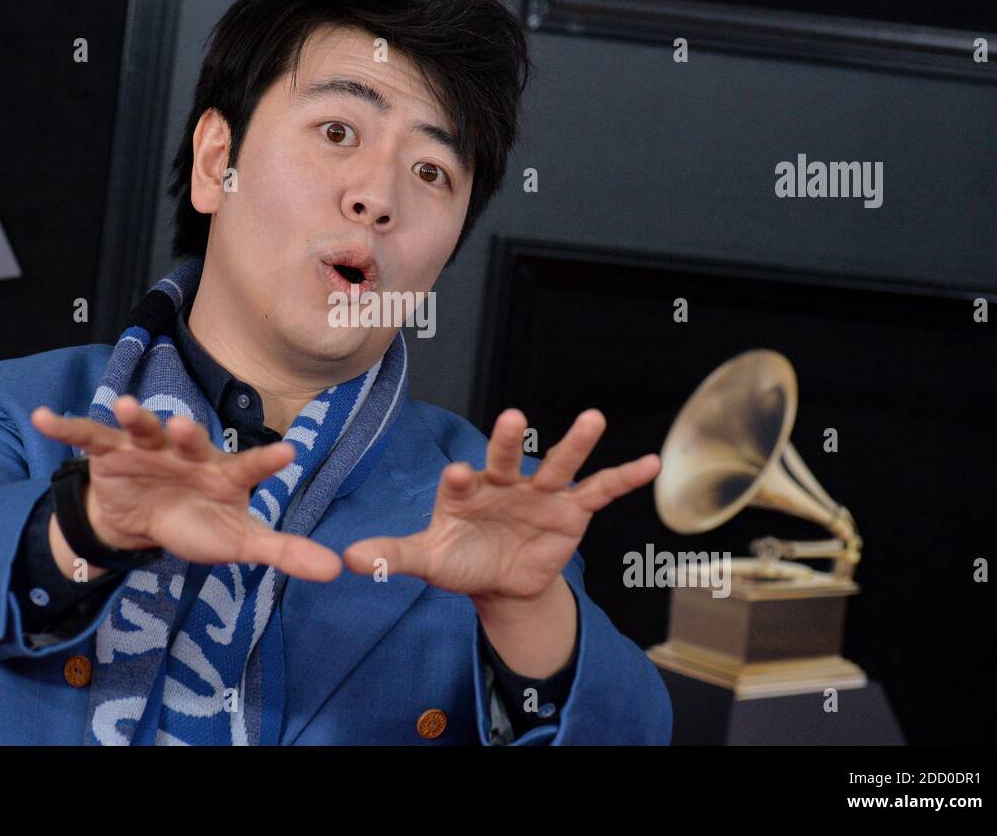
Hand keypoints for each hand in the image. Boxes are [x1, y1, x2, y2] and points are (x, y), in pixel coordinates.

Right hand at [30, 396, 341, 581]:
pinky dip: (67, 427)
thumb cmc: (199, 523)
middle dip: (183, 433)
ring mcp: (147, 449)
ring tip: (122, 406)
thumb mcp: (239, 542)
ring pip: (141, 429)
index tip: (290, 451)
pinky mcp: (110, 453)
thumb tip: (337, 570)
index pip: (249, 466)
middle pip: (188, 439)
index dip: (267, 460)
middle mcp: (187, 452)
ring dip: (132, 417)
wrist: (143, 521)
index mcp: (223, 473)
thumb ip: (283, 551)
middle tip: (182, 426)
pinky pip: (88, 436)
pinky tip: (46, 418)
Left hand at [342, 408, 658, 599]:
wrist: (499, 580)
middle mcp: (504, 484)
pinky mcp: (571, 511)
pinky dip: (624, 477)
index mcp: (465, 491)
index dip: (459, 480)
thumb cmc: (459, 559)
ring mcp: (539, 494)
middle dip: (510, 441)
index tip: (456, 475)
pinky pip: (600, 491)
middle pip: (507, 457)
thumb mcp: (426, 559)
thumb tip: (345, 560)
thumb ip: (392, 554)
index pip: (461, 481)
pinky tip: (650, 463)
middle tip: (512, 419)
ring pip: (558, 464)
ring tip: (593, 417)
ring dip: (574, 443)